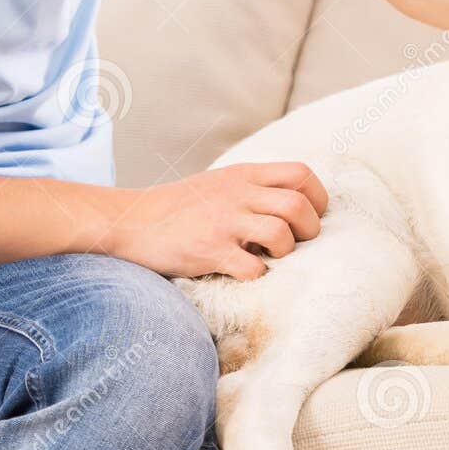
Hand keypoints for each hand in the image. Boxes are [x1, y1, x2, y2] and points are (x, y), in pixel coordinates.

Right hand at [107, 162, 326, 279]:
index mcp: (243, 174)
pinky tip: (245, 273)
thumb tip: (292, 205)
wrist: (131, 220)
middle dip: (310, 229)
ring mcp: (223, 222)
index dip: (317, 197)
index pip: (301, 173)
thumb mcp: (218, 182)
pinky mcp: (209, 251)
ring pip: (280, 234)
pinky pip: (252, 268)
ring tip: (271, 258)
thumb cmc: (178, 207)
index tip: (311, 216)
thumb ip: (252, 188)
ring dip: (285, 252)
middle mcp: (237, 193)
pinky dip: (257, 276)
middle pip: (298, 203)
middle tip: (299, 243)